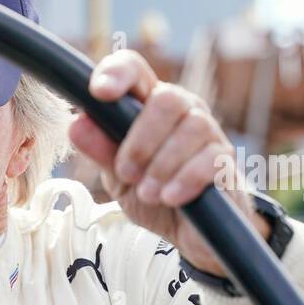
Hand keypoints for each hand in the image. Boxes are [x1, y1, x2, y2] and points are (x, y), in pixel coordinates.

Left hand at [68, 50, 268, 275]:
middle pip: (167, 99)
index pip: (135, 70)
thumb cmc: (153, 195)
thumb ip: (101, 151)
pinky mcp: (226, 162)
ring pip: (191, 128)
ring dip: (161, 165)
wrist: (190, 234)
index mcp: (148, 107)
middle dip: (140, 139)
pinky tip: (169, 198)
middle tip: (126, 172)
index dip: (118, 73)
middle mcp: (183, 111)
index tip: (100, 93)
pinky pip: (210, 159)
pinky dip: (183, 180)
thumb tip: (76, 124)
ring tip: (147, 193)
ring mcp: (209, 134)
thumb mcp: (118, 178)